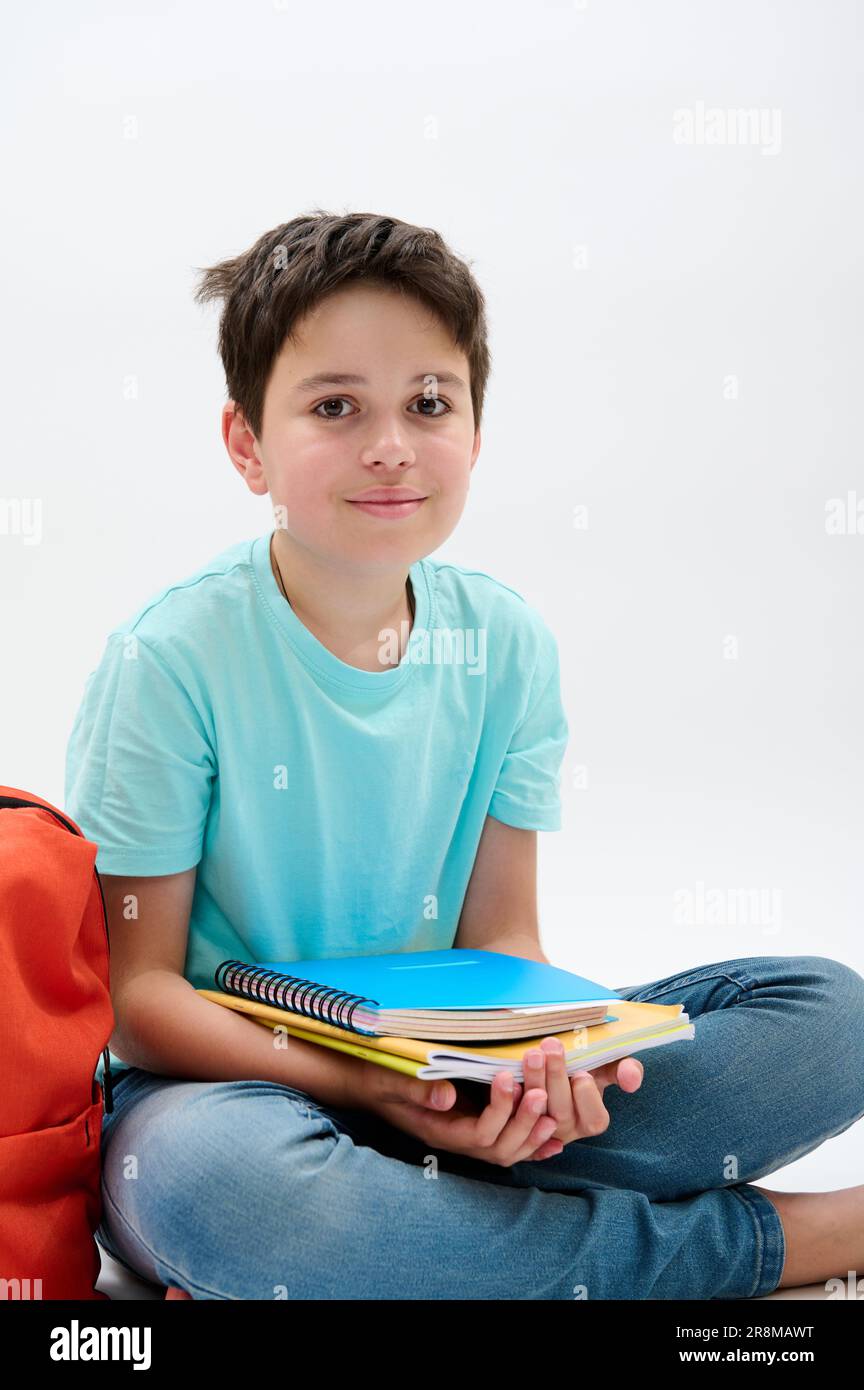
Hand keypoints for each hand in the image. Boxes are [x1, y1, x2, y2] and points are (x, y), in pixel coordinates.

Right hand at [354, 1059, 565, 1167]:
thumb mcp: (391, 1080)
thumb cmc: (378, 1079)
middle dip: (522, 1123)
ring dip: (530, 1132)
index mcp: (437, 1131)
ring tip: (550, 1109)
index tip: (508, 1078)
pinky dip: (528, 1141)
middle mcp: (454, 1140)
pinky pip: (503, 1141)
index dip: (499, 1111)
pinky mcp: (470, 1125)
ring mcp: (463, 1135)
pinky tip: (551, 1136)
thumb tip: (447, 1098)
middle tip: (540, 1092)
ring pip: (504, 1149)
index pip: (477, 1135)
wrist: (366, 1084)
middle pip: (497, 1148)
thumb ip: (418, 1089)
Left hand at [520, 1038, 644, 1147]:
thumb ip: (624, 1068)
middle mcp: (565, 1129)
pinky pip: (511, 1116)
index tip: (582, 1073)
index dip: (588, 1098)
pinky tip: (508, 1074)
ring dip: (534, 1080)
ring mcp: (538, 1129)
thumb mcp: (607, 1064)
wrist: (551, 1062)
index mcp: (590, 1120)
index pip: (594, 1120)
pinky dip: (510, 1097)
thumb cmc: (583, 1065)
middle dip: (556, 1077)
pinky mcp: (513, 1122)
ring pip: (536, 1112)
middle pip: (561, 1112)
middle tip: (552, 1046)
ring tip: (532, 1053)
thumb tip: (631, 1080)